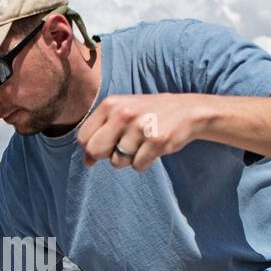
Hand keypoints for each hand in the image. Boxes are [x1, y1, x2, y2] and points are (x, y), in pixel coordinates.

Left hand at [77, 93, 209, 171]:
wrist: (187, 111)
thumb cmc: (149, 114)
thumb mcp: (122, 111)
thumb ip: (101, 131)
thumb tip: (86, 161)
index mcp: (110, 104)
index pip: (83, 137)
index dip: (89, 149)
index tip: (103, 149)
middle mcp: (123, 114)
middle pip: (95, 150)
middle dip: (106, 156)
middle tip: (122, 148)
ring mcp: (140, 127)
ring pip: (117, 162)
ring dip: (128, 159)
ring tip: (142, 144)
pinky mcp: (156, 141)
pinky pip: (137, 166)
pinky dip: (144, 163)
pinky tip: (152, 149)